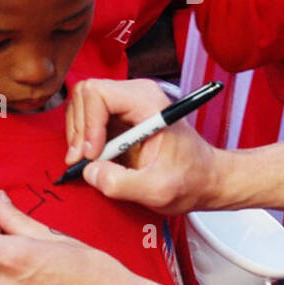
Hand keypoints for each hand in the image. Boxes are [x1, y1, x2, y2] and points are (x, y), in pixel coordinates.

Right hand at [65, 78, 225, 214]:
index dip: (88, 124)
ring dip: (78, 134)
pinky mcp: (120, 116)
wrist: (205, 178)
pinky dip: (83, 138)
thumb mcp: (158, 191)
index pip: (98, 93)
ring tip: (87, 161)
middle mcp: (136, 94)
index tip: (92, 154)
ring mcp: (127, 103)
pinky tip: (92, 159)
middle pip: (86, 94)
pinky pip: (88, 117)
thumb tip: (89, 171)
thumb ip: (121, 184)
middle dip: (79, 130)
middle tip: (81, 161)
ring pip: (82, 103)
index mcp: (148, 102)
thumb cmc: (189, 180)